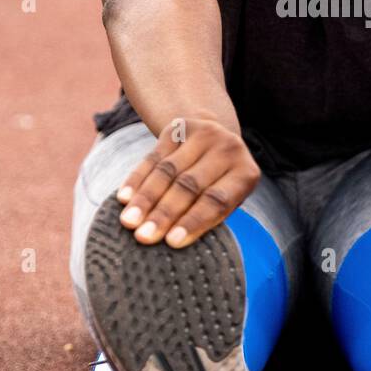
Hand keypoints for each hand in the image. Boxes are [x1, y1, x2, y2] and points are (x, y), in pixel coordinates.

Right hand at [115, 114, 260, 247]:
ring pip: (167, 171)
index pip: (217, 201)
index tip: (171, 242)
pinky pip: (152, 158)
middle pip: (189, 185)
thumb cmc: (220, 184)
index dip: (194, 221)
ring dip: (145, 199)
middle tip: (143, 237)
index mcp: (246, 173)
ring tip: (128, 223)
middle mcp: (228, 149)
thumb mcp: (226, 200)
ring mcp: (204, 134)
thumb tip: (172, 241)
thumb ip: (206, 217)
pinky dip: (136, 180)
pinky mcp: (179, 127)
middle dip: (164, 214)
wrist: (216, 139)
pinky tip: (124, 198)